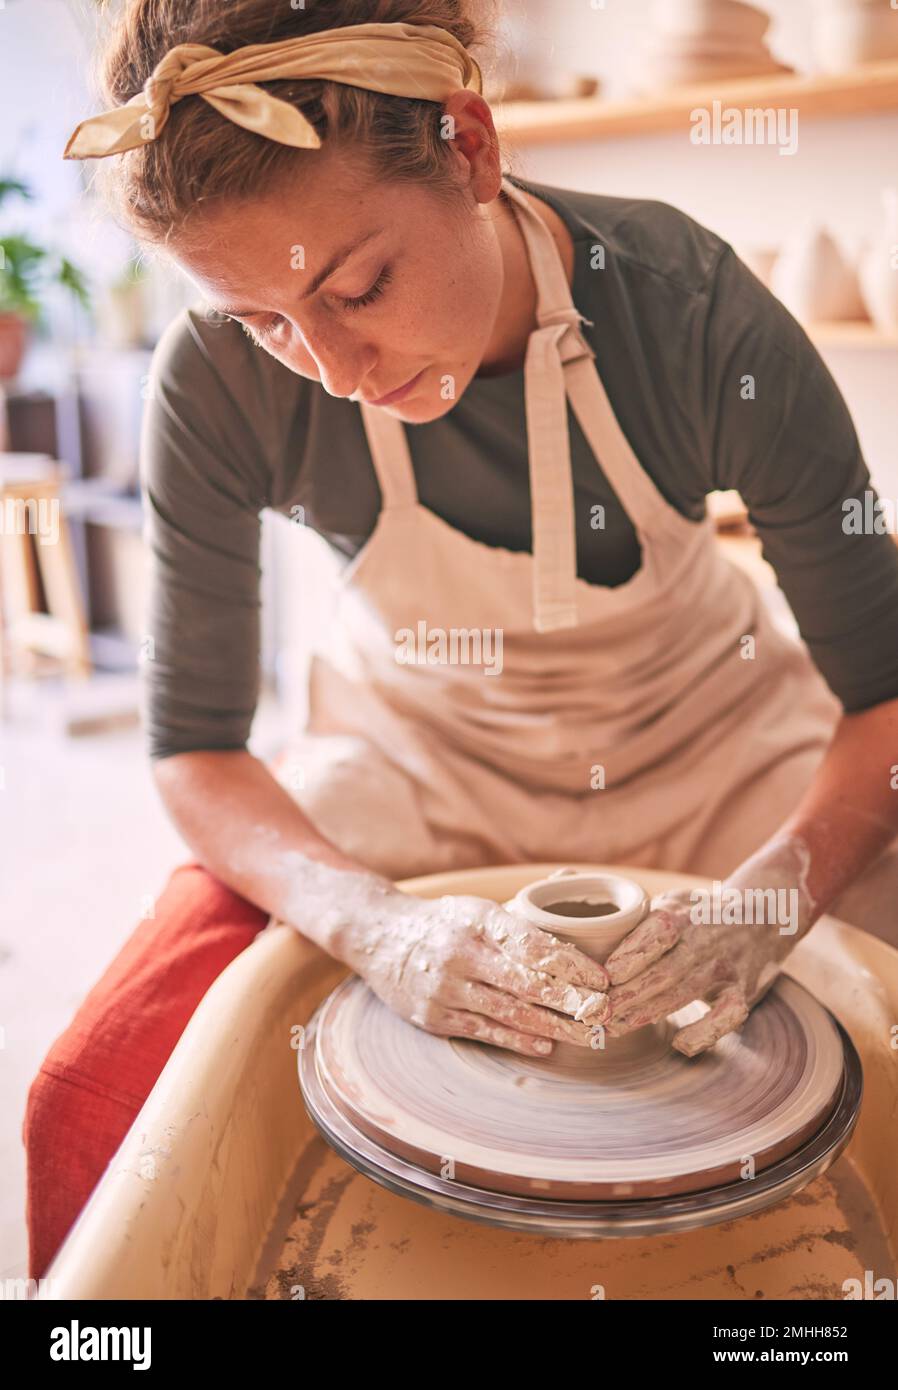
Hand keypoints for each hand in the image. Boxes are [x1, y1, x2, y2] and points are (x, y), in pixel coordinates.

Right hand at [345, 890, 610, 1056]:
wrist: (378, 938)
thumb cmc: (443, 922)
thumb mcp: (476, 906)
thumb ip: (522, 909)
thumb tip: (571, 880)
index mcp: (477, 918)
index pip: (532, 943)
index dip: (570, 964)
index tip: (602, 979)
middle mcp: (460, 952)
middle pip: (525, 982)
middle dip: (570, 1001)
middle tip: (605, 1013)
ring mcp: (445, 988)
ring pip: (509, 1012)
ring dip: (552, 1026)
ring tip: (586, 1035)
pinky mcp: (434, 1017)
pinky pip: (484, 1031)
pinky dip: (518, 1039)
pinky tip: (546, 1044)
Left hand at [602, 839, 815, 1055]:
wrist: (764, 914)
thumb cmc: (700, 913)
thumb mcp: (671, 903)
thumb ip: (638, 921)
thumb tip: (587, 940)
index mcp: (683, 914)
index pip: (656, 933)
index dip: (629, 955)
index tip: (602, 976)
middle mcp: (705, 941)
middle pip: (662, 971)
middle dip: (625, 996)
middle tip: (593, 1014)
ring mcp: (726, 969)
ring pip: (683, 994)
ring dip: (645, 1015)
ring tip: (613, 1029)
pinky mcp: (743, 993)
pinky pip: (726, 1018)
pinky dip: (704, 1033)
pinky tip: (679, 1044)